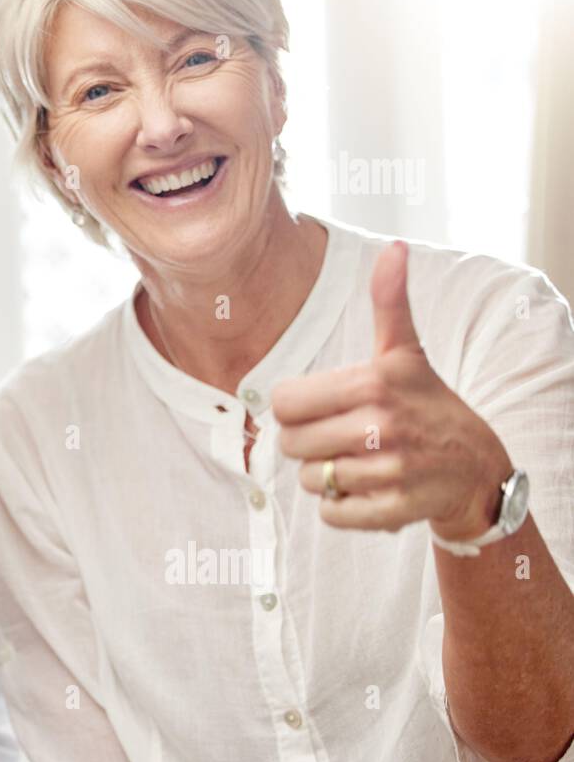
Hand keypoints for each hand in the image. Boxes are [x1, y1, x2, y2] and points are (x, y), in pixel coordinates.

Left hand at [272, 241, 511, 538]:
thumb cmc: (426, 404)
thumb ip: (390, 303)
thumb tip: (395, 247)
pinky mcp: (395, 510)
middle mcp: (381, 427)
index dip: (295, 410)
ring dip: (327, 476)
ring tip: (359, 462)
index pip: (284, 404)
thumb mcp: (406, 353)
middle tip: (342, 436)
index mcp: (373, 384)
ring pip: (311, 480)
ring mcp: (390, 471)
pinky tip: (367, 489)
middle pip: (291, 444)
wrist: (477, 468)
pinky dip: (341, 507)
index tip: (321, 408)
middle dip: (308, 444)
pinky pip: (332, 514)